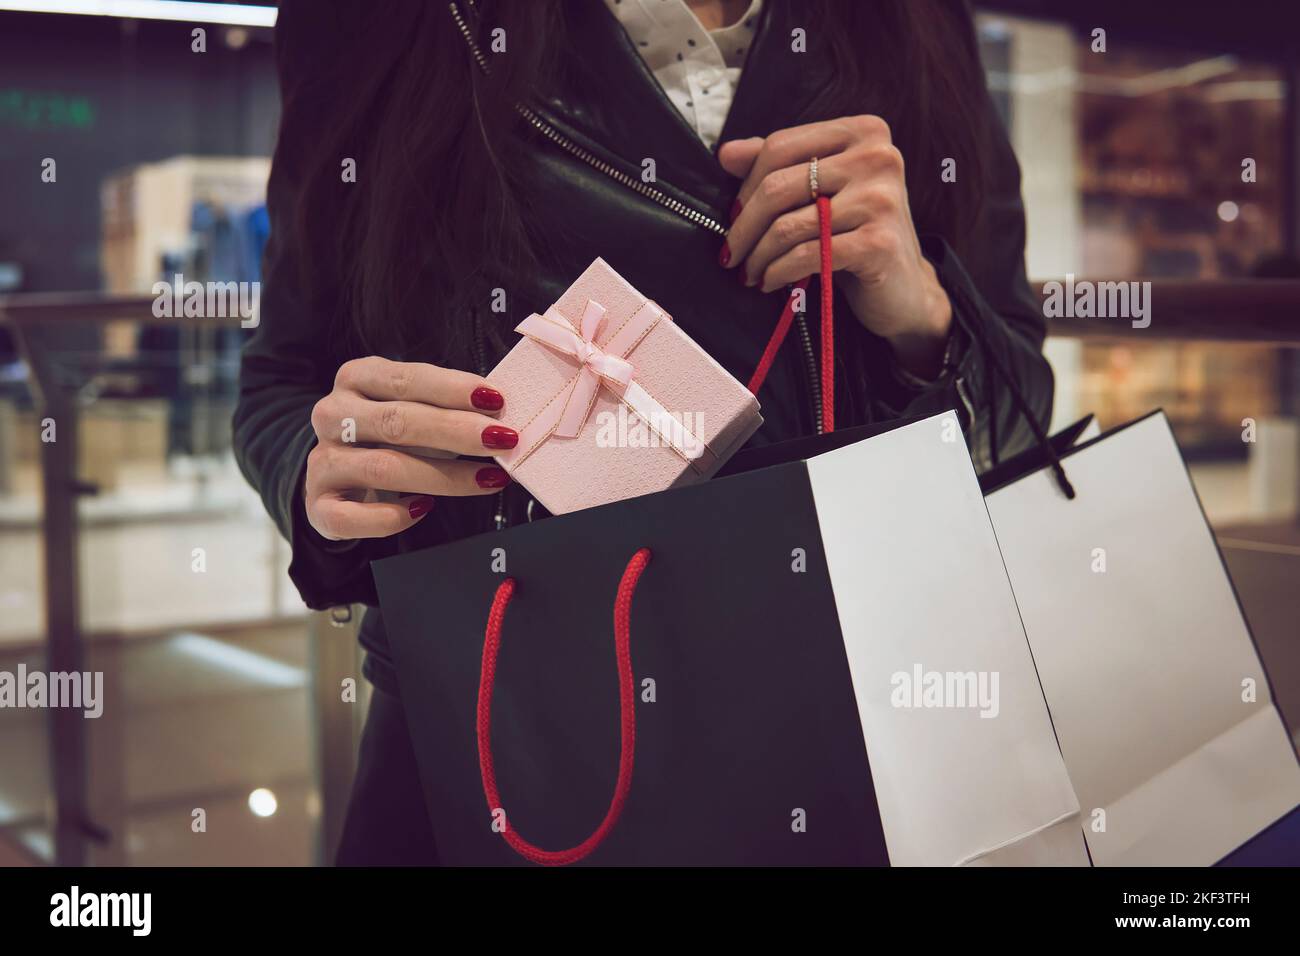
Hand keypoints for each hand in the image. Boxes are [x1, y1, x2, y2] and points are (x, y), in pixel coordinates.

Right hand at [305, 357, 515, 540]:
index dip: (452, 389)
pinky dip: (393, 517)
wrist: (342, 476)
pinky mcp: (319, 505)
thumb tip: (501, 414)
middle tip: (503, 439)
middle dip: (456, 431)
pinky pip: (353, 517)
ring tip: (489, 479)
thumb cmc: (393, 437)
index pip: (405, 379)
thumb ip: (448, 406)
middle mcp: (331, 415)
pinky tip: (424, 508)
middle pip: (396, 422)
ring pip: (384, 468)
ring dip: (445, 477)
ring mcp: (322, 461)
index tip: (496, 400)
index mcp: (356, 378)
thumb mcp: (417, 409)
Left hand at [718, 115, 951, 376]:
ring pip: (788, 225)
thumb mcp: (821, 192)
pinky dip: (778, 272)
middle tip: (729, 254)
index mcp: (863, 132)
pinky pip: (806, 255)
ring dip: (758, 255)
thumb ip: (780, 166)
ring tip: (749, 272)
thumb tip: (726, 153)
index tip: (733, 215)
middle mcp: (878, 157)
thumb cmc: (856, 234)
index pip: (781, 146)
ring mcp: (882, 199)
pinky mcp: (879, 242)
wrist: (905, 288)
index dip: (746, 184)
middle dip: (744, 225)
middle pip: (779, 185)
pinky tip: (769, 283)